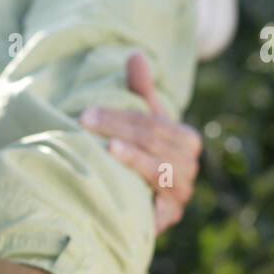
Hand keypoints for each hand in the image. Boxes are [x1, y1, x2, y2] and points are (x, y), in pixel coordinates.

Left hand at [80, 51, 201, 234]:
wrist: (140, 204)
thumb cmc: (138, 154)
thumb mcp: (140, 122)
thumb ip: (138, 91)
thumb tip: (135, 55)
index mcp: (186, 140)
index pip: (154, 123)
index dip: (121, 116)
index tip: (87, 113)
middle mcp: (189, 168)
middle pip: (156, 144)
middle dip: (120, 130)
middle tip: (84, 124)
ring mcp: (181, 195)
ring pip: (160, 171)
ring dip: (134, 158)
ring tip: (108, 149)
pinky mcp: (169, 218)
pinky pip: (157, 204)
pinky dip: (140, 193)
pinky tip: (118, 185)